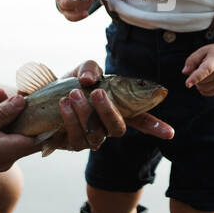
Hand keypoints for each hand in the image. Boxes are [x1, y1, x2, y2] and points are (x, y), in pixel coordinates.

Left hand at [42, 59, 174, 150]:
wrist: (43, 98)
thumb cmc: (71, 84)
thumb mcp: (83, 70)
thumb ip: (90, 68)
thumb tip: (89, 81)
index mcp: (119, 109)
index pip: (141, 119)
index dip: (155, 126)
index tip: (170, 133)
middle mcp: (108, 126)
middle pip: (118, 128)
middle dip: (109, 110)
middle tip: (97, 92)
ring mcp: (92, 138)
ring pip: (96, 133)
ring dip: (86, 112)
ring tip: (74, 94)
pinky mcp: (74, 144)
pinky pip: (76, 137)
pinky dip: (70, 118)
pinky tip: (63, 104)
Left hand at [182, 43, 213, 95]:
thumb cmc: (213, 53)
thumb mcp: (202, 51)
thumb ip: (192, 60)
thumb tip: (185, 72)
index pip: (205, 70)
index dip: (195, 77)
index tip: (187, 84)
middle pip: (199, 80)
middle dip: (195, 75)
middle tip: (202, 65)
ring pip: (201, 88)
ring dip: (198, 82)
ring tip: (206, 71)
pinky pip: (205, 92)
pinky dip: (202, 87)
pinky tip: (208, 78)